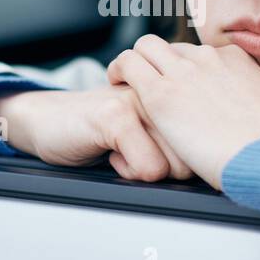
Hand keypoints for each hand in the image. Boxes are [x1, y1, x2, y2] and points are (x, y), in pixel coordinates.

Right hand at [0, 85, 192, 181]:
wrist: (48, 119)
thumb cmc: (104, 129)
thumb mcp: (152, 130)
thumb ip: (182, 137)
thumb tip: (209, 167)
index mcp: (176, 89)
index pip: (210, 142)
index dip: (187, 160)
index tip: (161, 152)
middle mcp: (164, 88)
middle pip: (196, 158)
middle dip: (169, 169)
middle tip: (138, 151)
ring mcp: (140, 99)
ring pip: (176, 166)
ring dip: (147, 170)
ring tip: (125, 149)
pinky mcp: (116, 116)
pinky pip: (149, 168)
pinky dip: (128, 171)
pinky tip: (111, 153)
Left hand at [107, 35, 259, 189]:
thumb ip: (253, 106)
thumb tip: (252, 120)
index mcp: (236, 60)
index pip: (199, 53)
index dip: (183, 68)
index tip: (178, 85)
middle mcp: (209, 58)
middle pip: (171, 46)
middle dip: (156, 61)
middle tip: (146, 81)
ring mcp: (184, 71)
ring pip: (146, 46)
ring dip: (135, 61)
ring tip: (124, 79)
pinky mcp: (161, 93)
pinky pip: (129, 64)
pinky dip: (119, 70)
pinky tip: (115, 83)